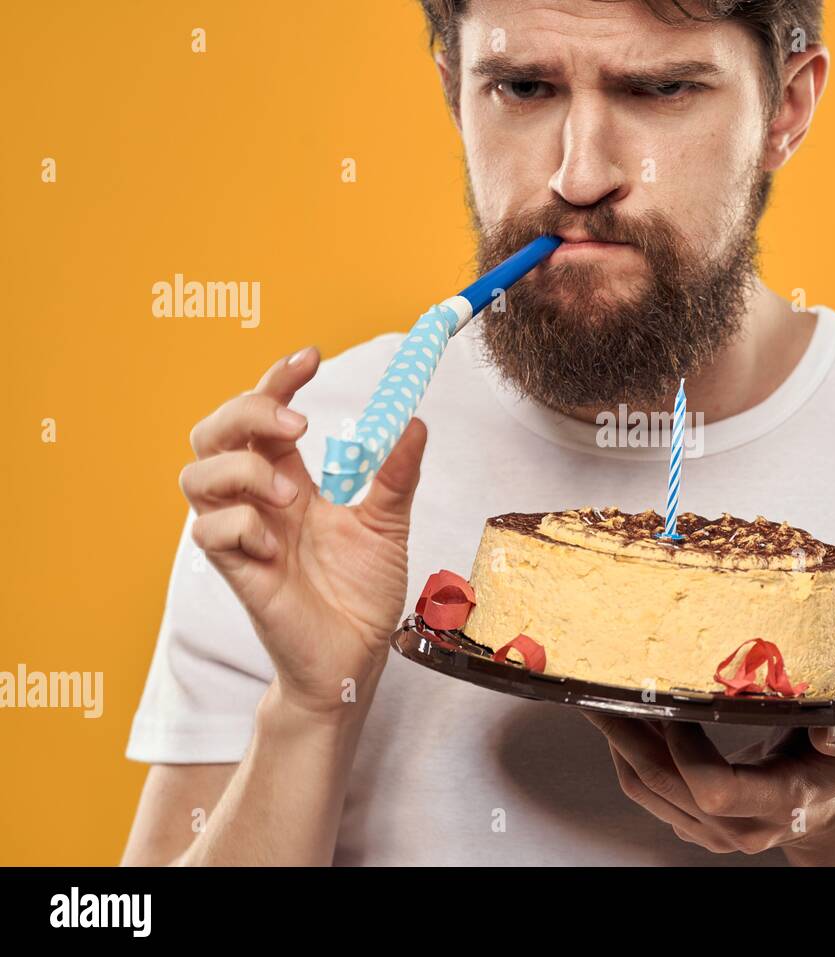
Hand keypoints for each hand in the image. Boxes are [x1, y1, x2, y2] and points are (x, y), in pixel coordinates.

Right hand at [181, 345, 427, 719]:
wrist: (356, 656)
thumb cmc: (361, 592)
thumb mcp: (389, 524)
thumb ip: (396, 475)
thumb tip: (414, 422)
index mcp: (290, 480)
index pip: (265, 414)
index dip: (278, 378)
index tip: (312, 357)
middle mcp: (258, 501)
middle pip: (213, 431)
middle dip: (246, 410)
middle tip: (298, 424)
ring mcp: (244, 535)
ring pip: (195, 475)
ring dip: (242, 469)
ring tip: (293, 497)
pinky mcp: (238, 573)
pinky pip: (209, 532)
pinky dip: (241, 525)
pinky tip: (276, 546)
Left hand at [584, 714, 834, 858]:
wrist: (824, 802)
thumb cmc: (834, 763)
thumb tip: (833, 730)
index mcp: (779, 803)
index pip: (715, 789)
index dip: (685, 749)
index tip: (674, 704)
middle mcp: (740, 827)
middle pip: (666, 785)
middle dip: (629, 736)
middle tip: (604, 690)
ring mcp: (711, 832)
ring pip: (647, 789)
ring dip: (619, 742)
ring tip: (602, 697)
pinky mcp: (691, 824)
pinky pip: (647, 790)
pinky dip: (630, 752)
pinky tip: (626, 717)